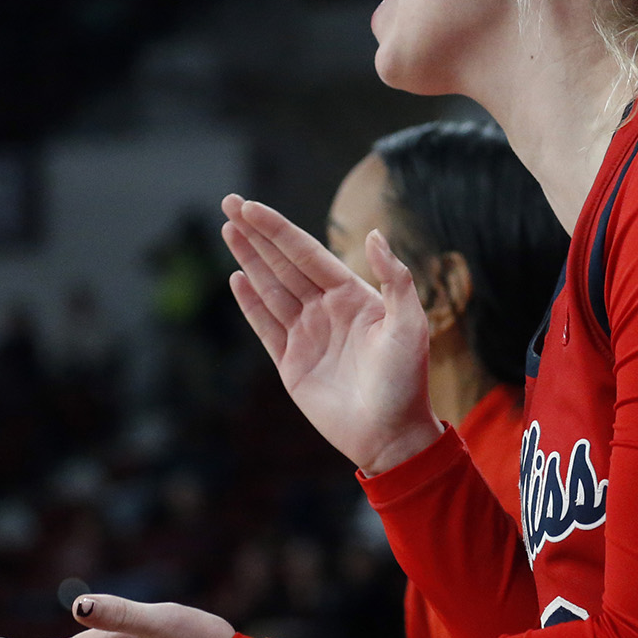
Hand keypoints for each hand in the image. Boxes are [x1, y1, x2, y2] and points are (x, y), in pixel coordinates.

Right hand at [220, 194, 441, 474]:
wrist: (391, 436)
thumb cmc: (407, 380)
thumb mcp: (409, 325)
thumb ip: (395, 279)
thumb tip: (373, 234)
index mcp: (353, 295)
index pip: (308, 253)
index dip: (279, 229)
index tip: (252, 206)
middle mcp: (327, 309)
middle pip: (284, 263)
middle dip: (257, 234)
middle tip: (229, 202)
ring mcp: (307, 334)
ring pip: (270, 288)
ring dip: (248, 259)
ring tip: (227, 229)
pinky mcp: (291, 363)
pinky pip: (266, 325)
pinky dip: (250, 302)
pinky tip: (236, 277)